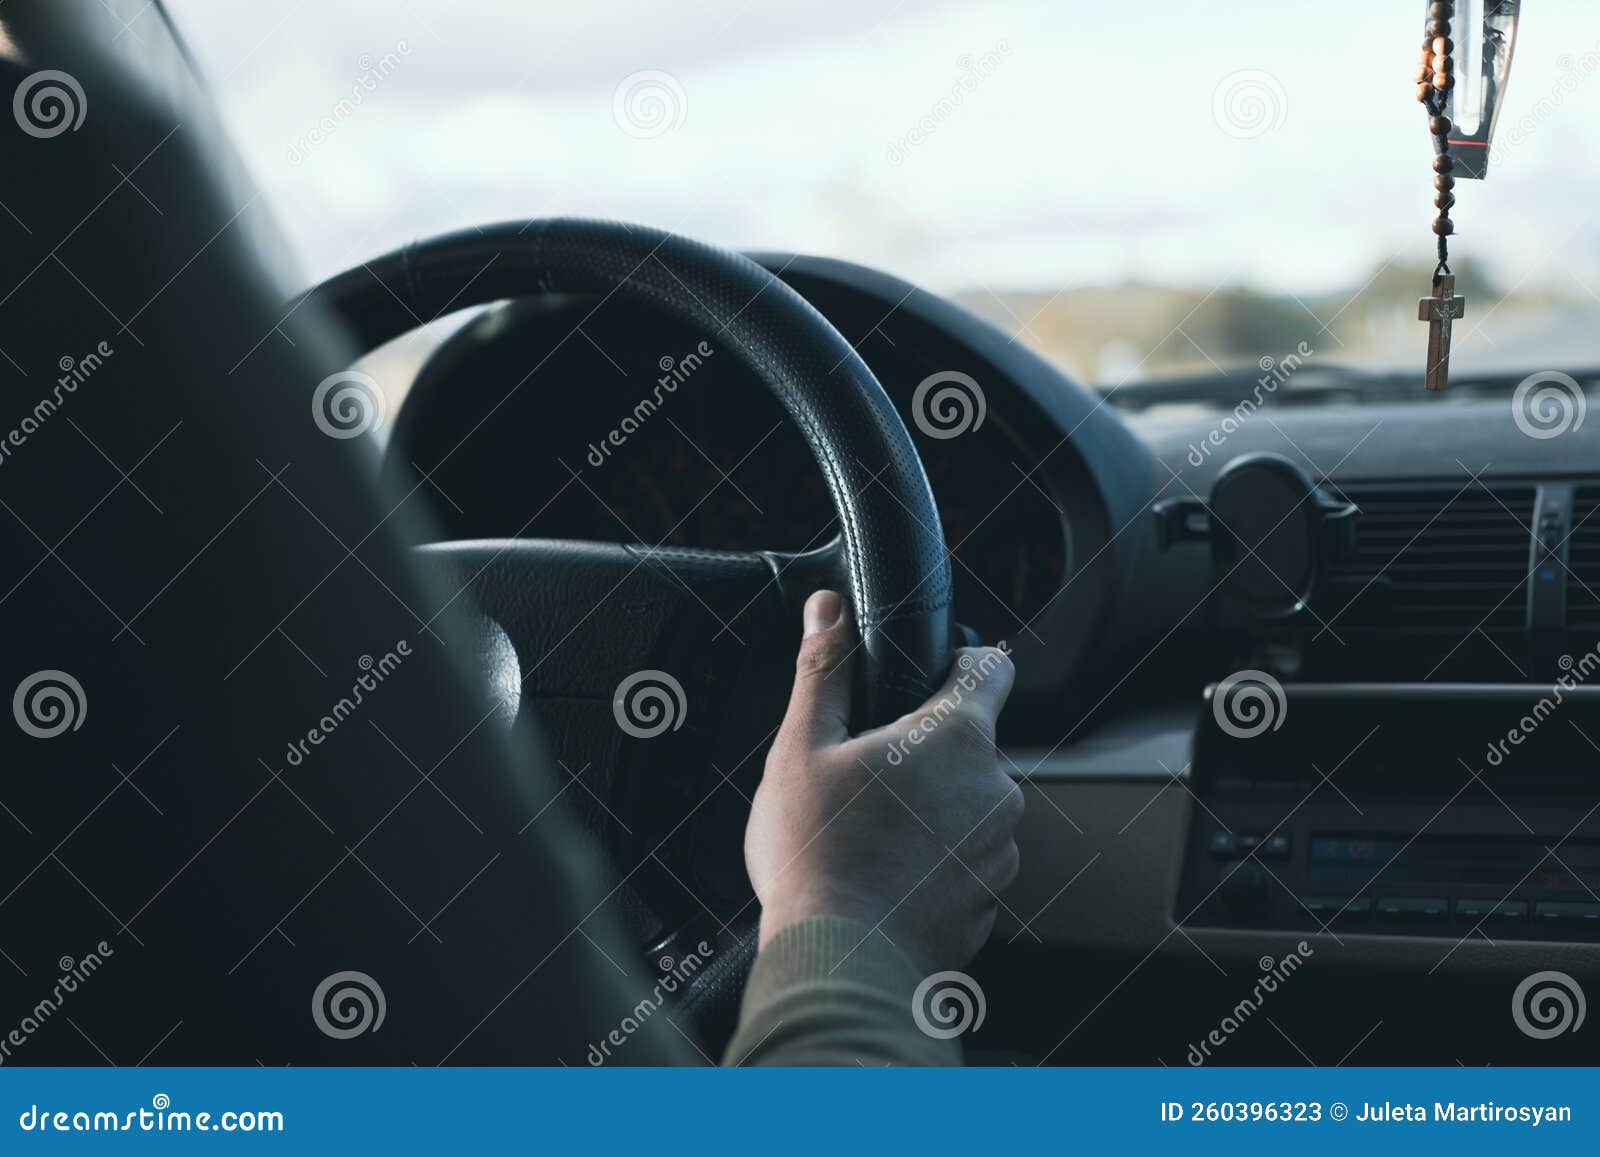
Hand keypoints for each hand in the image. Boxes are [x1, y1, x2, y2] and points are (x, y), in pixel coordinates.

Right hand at [744, 589, 1021, 973]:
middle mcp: (996, 791)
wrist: (839, 965)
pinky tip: (883, 876)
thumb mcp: (801, 747)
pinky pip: (966, 862)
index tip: (928, 674)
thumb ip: (823, 670)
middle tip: (865, 775)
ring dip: (932, 810)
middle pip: (970, 744)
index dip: (960, 661)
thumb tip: (828, 611)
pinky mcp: (990, 904)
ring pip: (968, 806)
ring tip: (868, 835)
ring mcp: (998, 853)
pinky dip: (934, 863)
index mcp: (957, 738)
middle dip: (925, 751)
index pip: (991, 666)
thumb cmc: (818, 858)